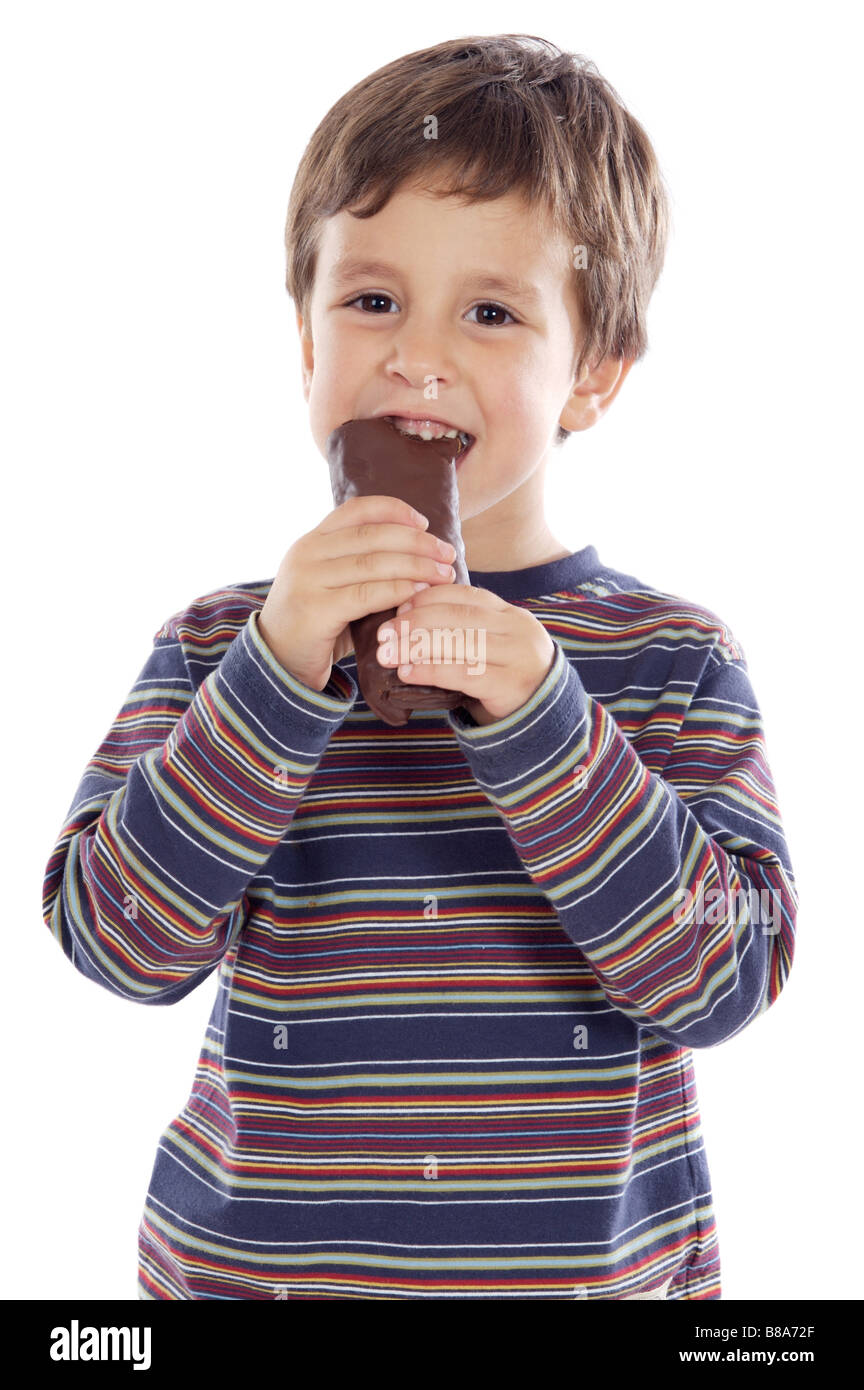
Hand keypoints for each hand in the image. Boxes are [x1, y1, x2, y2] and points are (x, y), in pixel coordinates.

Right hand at [257, 495, 458, 692]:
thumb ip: (363, 566)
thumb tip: (421, 554)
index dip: (394, 510)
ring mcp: (308, 580)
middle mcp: (307, 553)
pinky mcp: (316, 610)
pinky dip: (399, 590)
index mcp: (312, 540)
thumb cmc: (317, 624)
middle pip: (372, 535)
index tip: (424, 522)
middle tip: (448, 552)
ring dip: (416, 565)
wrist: (278, 662)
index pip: (356, 510)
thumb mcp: (334, 584)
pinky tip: (420, 592)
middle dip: (417, 542)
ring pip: (373, 563)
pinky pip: (367, 594)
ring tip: (443, 573)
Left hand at [375, 584, 555, 723]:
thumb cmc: (503, 680)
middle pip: (460, 616)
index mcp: (510, 614)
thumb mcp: (490, 647)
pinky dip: (431, 670)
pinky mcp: (511, 686)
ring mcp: (518, 657)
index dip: (429, 598)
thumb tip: (407, 617)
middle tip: (385, 632)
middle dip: (416, 621)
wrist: (541, 719)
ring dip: (417, 645)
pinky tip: (408, 672)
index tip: (400, 606)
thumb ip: (462, 631)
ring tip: (388, 653)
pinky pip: (464, 673)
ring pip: (460, 641)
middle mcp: (518, 630)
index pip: (465, 595)